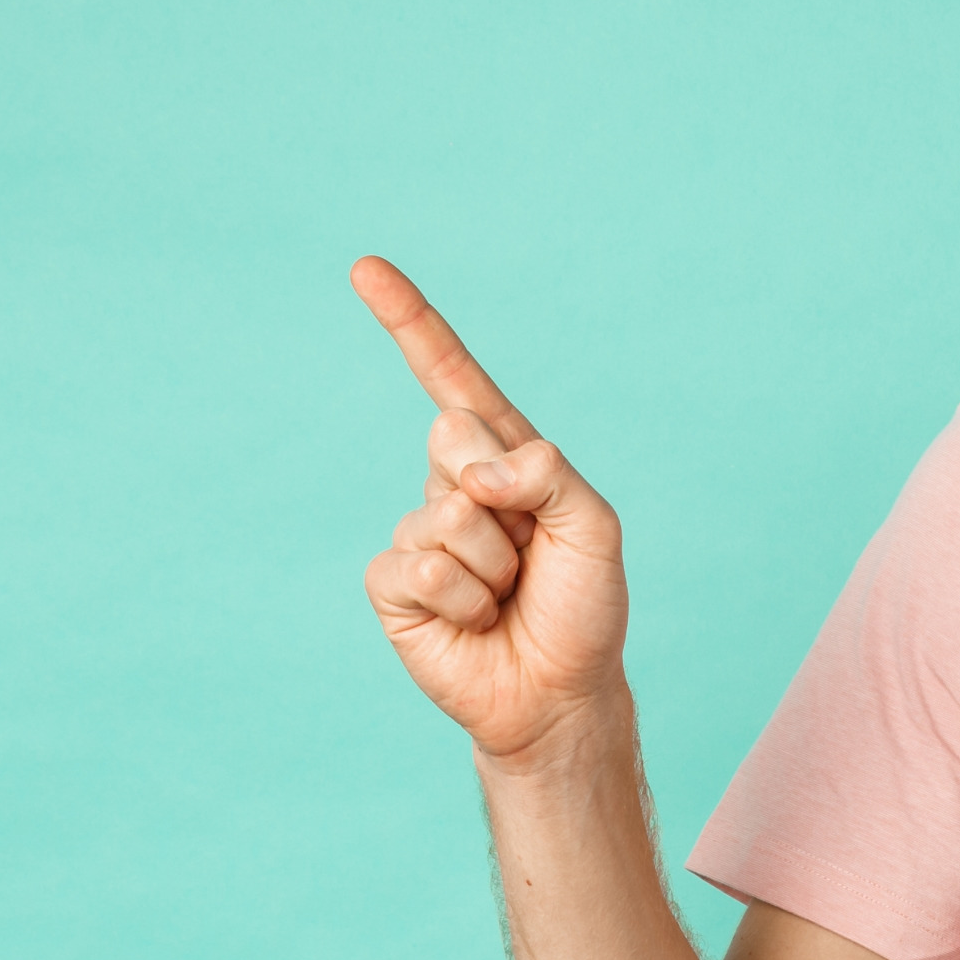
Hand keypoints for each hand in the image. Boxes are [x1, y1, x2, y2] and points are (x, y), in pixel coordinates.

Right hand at [353, 256, 628, 763]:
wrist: (559, 692)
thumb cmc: (582, 607)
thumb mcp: (594, 528)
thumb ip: (548, 476)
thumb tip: (475, 465)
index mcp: (503, 456)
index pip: (452, 379)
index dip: (410, 323)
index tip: (365, 268)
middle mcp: (454, 484)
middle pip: (454, 438)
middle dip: (506, 498)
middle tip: (530, 554)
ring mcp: (419, 532)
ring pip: (447, 516)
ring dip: (494, 566)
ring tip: (507, 596)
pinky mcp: (392, 585)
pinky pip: (419, 567)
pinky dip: (462, 600)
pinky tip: (474, 622)